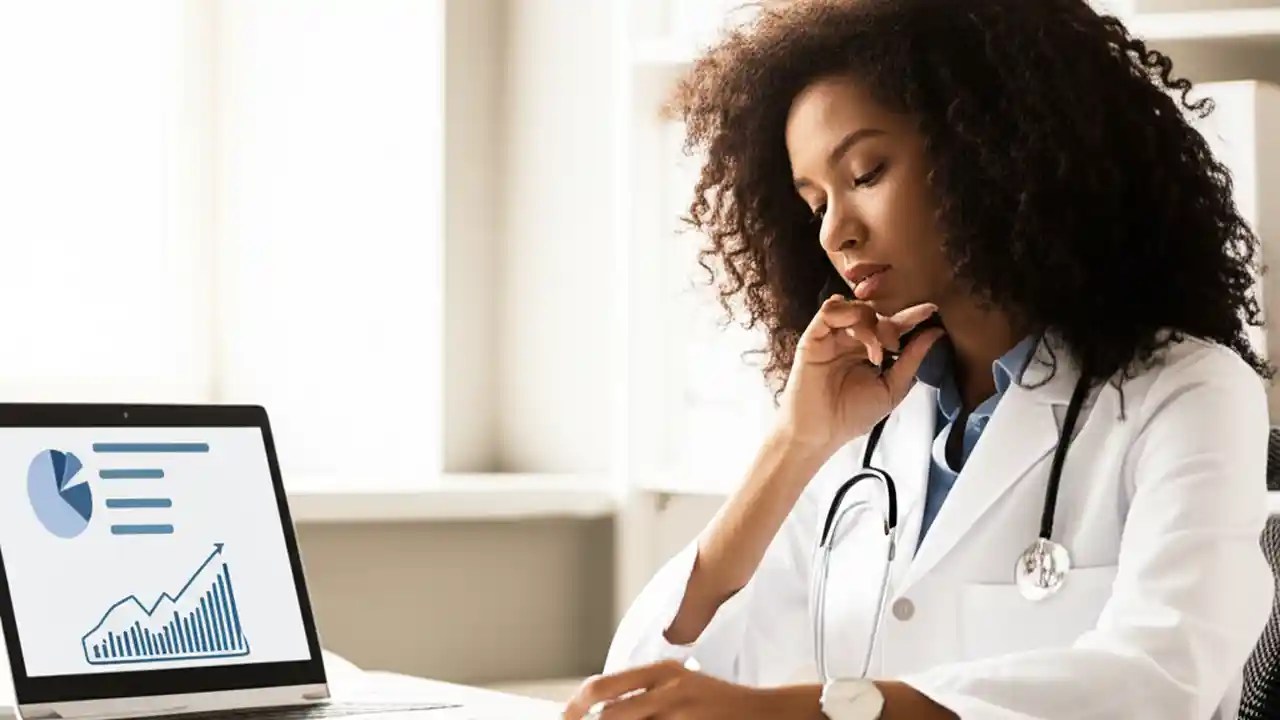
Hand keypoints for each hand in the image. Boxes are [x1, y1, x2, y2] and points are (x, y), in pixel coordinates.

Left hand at [562, 660, 800, 719]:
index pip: (603, 687)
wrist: (762, 712)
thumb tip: (600, 710)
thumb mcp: (678, 685)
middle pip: (609, 716)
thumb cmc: (716, 704)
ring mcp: (679, 712)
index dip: (576, 706)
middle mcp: (667, 689)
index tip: (565, 717)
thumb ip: (644, 694)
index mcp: (659, 672)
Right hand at [777, 295, 943, 451]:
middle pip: (874, 313)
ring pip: (855, 308)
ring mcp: (832, 337)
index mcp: (869, 350)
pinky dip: (847, 315)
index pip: (892, 326)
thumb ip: (911, 360)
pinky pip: (829, 310)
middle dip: (890, 324)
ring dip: (870, 323)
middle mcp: (850, 340)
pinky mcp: (813, 337)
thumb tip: (935, 333)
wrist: (820, 433)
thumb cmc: (852, 416)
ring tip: (876, 350)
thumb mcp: (891, 388)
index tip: (931, 310)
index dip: (910, 316)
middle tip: (895, 345)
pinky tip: (856, 337)